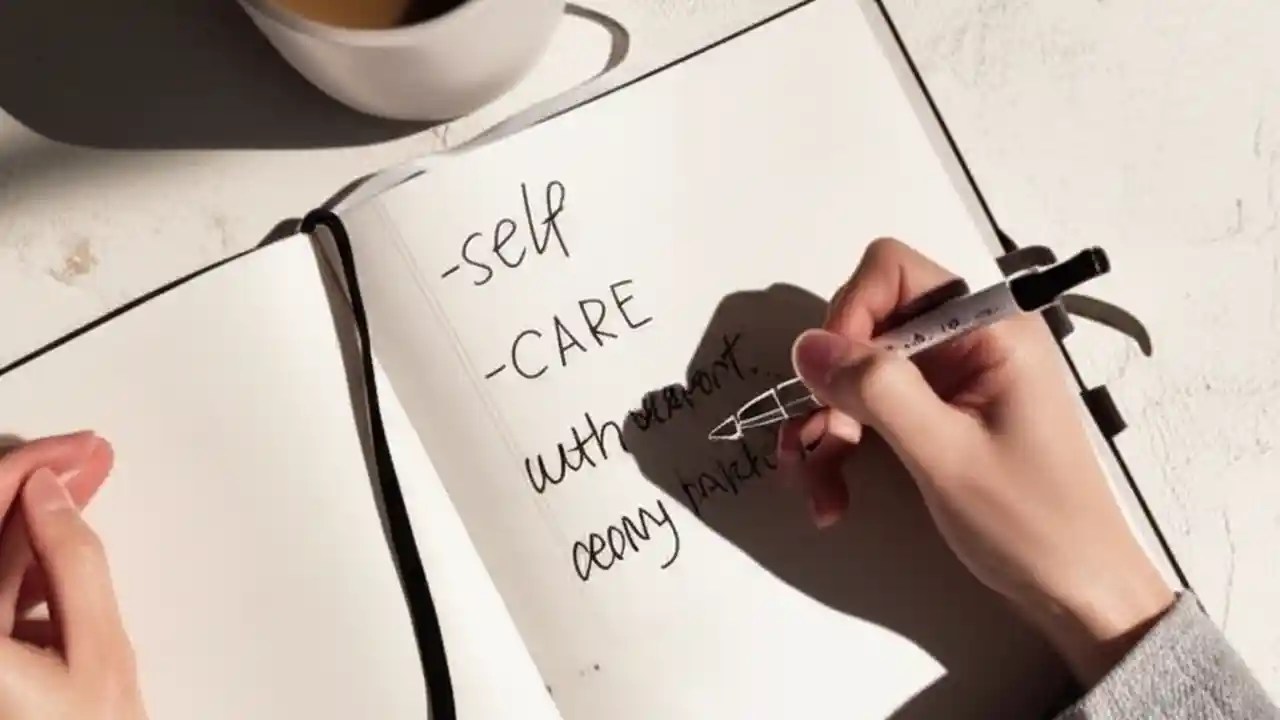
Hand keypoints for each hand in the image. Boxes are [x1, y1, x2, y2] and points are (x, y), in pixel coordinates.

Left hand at [0, 433, 146, 718]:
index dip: (25, 469)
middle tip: (82, 456)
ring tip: (81, 482)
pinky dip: (25, 557)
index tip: (72, 451)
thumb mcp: (100, 654)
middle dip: (29, 483)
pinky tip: (59, 537)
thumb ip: (78, 566)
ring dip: (30, 517)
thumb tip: (54, 496)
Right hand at [779, 238, 1174, 685]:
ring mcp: (951, 382)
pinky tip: (833, 498)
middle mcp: (968, 343)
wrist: (1077, 593)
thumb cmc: (1029, 522)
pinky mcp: (938, 418)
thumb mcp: (946, 455)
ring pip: (856, 376)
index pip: (893, 272)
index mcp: (989, 330)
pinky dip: (842, 450)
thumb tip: (807, 345)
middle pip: (864, 325)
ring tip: (818, 490)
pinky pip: (870, 413)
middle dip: (829, 386)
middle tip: (822, 445)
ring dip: (825, 428)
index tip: (831, 382)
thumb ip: (877, 391)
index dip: (848, 316)